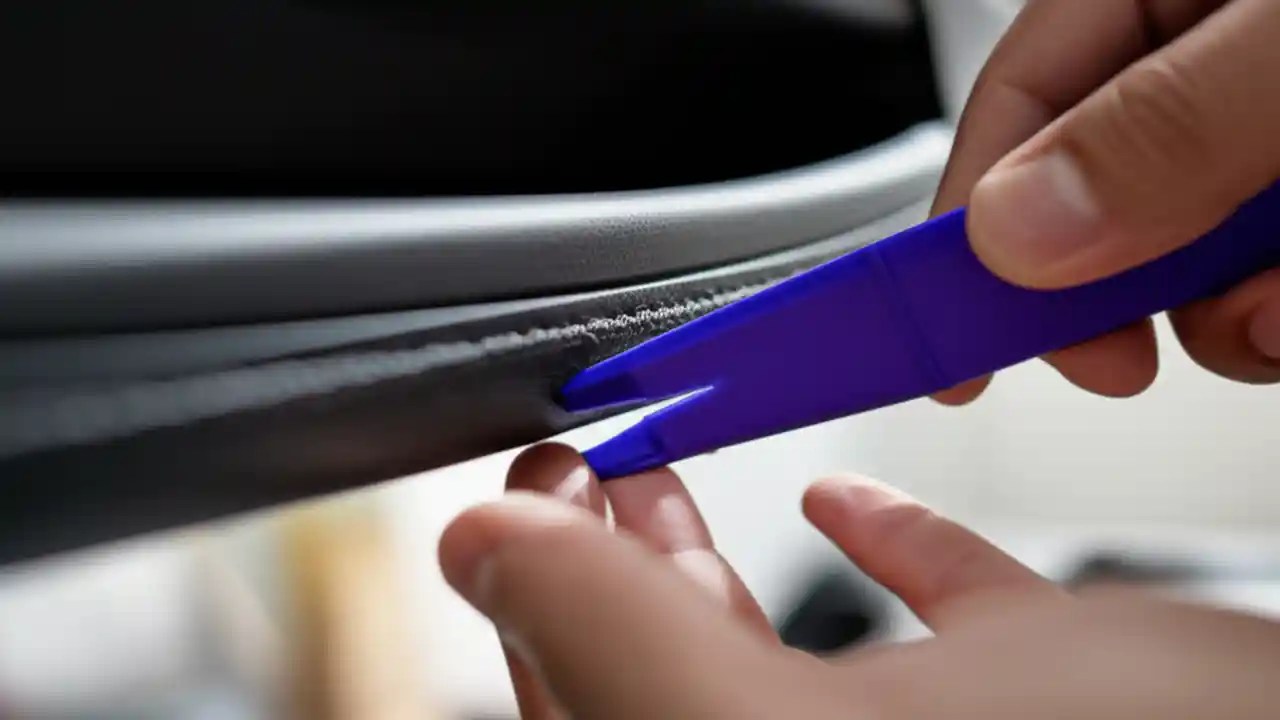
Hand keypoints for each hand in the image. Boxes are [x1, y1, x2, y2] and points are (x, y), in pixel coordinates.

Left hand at [439, 444, 1279, 718]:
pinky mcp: (1042, 716)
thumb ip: (606, 639)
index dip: (533, 577)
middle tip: (584, 465)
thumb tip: (474, 545)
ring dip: (716, 560)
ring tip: (657, 480)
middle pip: (661, 677)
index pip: (575, 695)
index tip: (531, 477)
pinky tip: (852, 505)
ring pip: (783, 658)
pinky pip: (940, 633)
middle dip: (612, 559)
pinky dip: (894, 556)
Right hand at [931, 0, 1279, 405]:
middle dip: (1108, 289)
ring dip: (1221, 314)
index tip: (951, 346)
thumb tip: (1019, 228)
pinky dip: (1275, 314)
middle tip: (1117, 362)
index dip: (968, 228)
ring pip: (1188, 255)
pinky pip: (1262, 282)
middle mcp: (1208, 62)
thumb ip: (1164, 124)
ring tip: (1277, 316)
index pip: (1022, 100)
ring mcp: (1263, 133)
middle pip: (1094, 194)